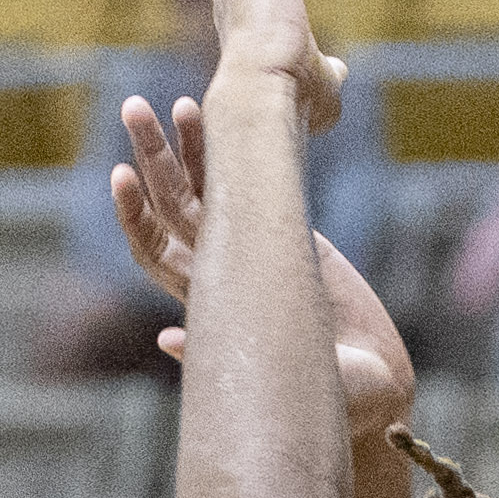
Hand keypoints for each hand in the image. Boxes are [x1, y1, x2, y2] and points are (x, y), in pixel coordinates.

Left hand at [117, 95, 413, 437]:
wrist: (376, 384)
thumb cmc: (337, 395)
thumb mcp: (288, 378)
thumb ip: (229, 359)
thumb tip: (166, 338)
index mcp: (211, 307)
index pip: (155, 252)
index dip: (135, 215)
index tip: (122, 177)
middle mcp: (220, 275)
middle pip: (169, 208)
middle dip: (151, 157)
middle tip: (133, 108)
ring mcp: (249, 253)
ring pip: (205, 193)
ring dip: (184, 147)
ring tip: (172, 103)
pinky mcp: (285, 237)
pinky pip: (252, 189)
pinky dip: (233, 157)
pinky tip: (223, 120)